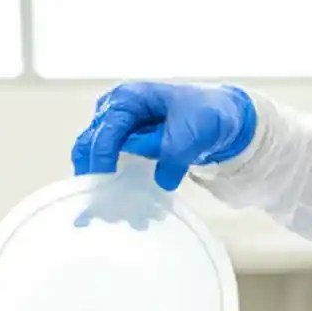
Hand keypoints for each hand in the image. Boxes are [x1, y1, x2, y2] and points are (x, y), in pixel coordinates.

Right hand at [71, 82, 256, 190]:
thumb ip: (175, 154)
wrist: (222, 118)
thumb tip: (161, 181)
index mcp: (128, 99)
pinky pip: (113, 169)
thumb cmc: (205, 113)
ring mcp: (118, 131)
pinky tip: (130, 208)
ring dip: (105, 186)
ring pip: (97, 160)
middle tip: (103, 204)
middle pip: (89, 144)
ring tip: (122, 212)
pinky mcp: (126, 150)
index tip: (106, 183)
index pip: (105, 131)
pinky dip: (118, 188)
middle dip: (94, 175)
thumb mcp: (193, 131)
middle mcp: (115, 112)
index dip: (102, 158)